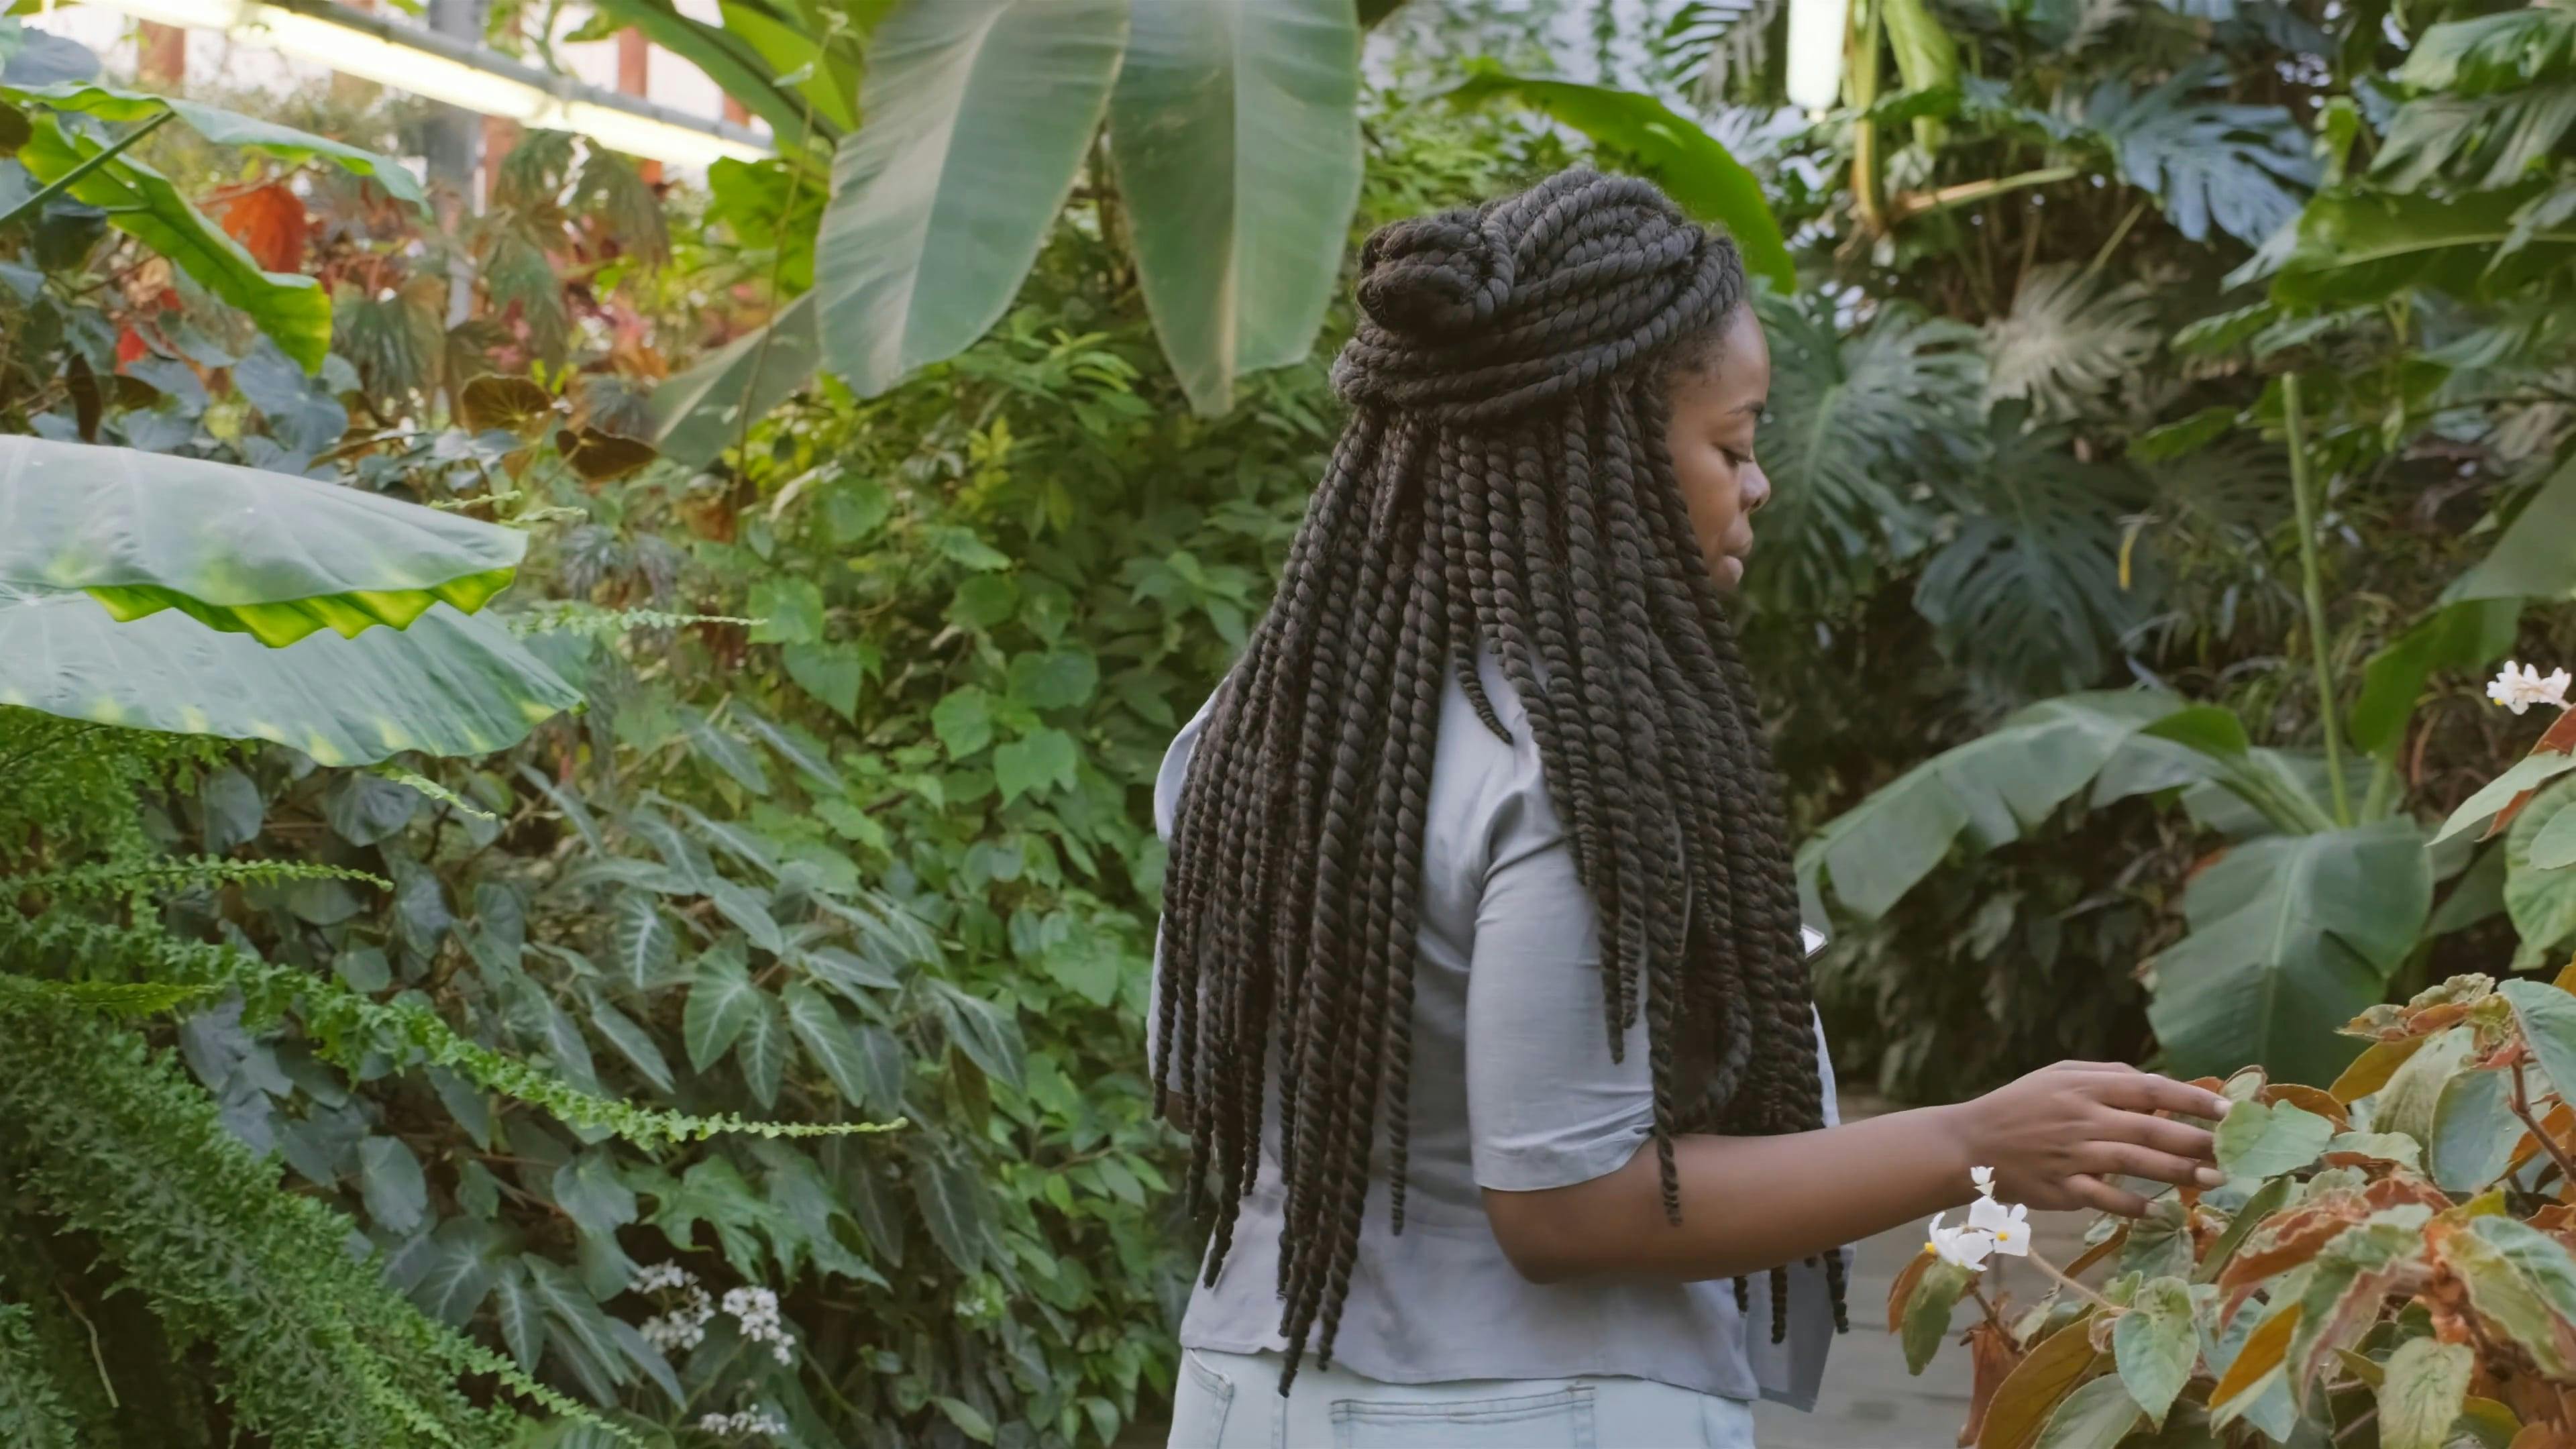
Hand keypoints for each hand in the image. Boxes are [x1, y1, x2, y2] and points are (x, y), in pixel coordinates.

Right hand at [1950, 1061, 2230, 1217]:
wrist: (1970, 1143)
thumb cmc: (2021, 1104)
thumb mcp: (2058, 1074)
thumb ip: (2108, 1075)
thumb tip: (2159, 1085)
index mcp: (2084, 1086)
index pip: (2150, 1089)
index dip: (2192, 1100)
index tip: (2230, 1112)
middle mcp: (2081, 1118)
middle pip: (2150, 1129)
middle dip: (2197, 1141)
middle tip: (2234, 1153)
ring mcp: (2072, 1155)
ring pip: (2135, 1163)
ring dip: (2178, 1172)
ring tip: (2214, 1180)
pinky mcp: (2061, 1188)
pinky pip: (2104, 1199)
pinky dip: (2133, 1206)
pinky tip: (2159, 1210)